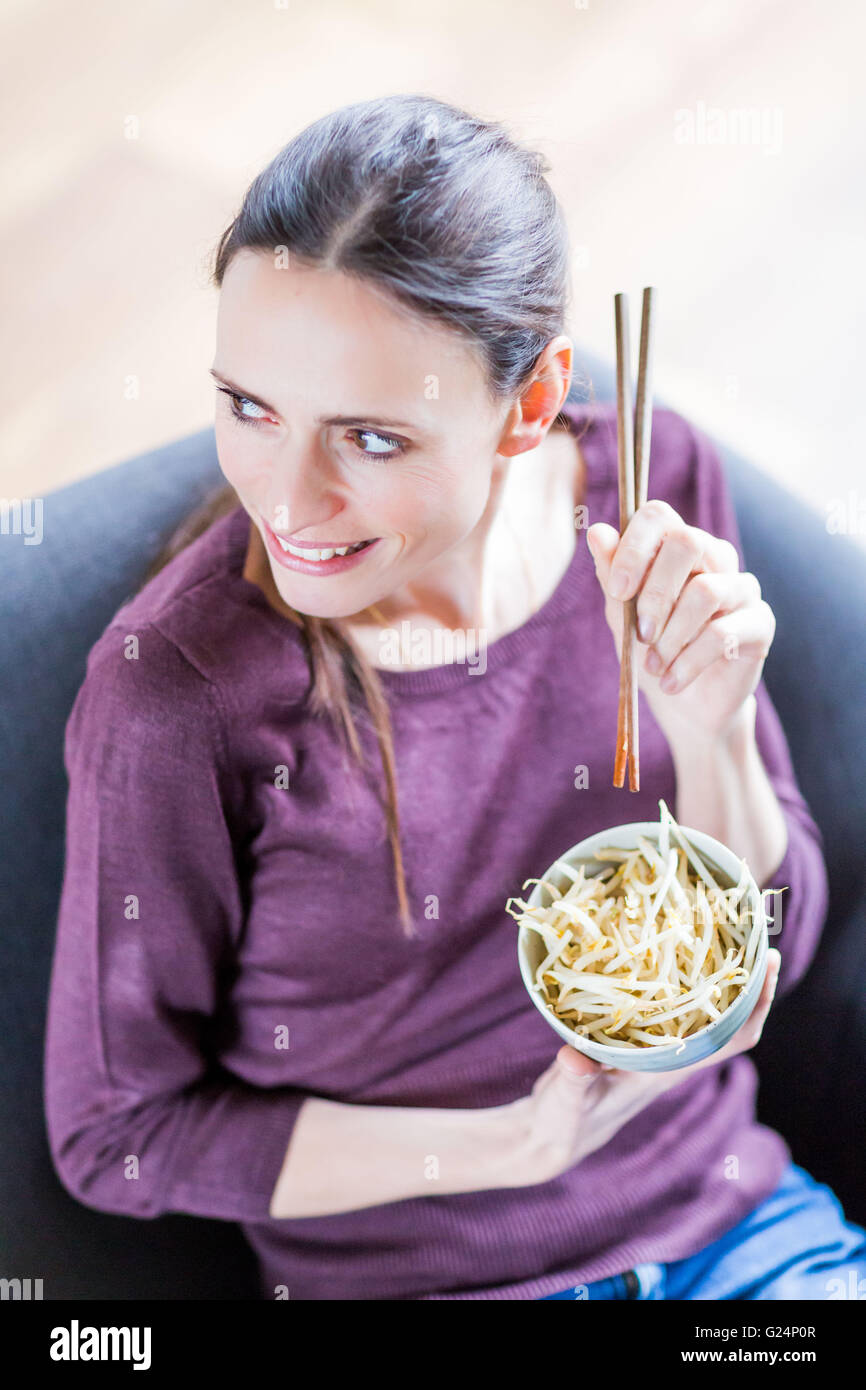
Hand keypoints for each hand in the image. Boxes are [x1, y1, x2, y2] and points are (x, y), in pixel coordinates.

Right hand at [512, 948, 780, 1185]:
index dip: (757, 1005)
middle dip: (746, 979)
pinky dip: (679, 980)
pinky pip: (673, 1007)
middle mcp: (672, 1057)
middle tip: (750, 931)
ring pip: (705, 1011)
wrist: (553, 1135)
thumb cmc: (564, 1123)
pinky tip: (667, 951)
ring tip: (721, 932)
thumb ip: (573, 1080)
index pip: (732, 1040)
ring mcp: (656, 1049)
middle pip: (730, 1018)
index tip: (767, 963)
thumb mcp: (566, 1102)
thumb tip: (574, 1058)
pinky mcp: (636, 1040)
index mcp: (667, 1071)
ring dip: (718, 977)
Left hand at [586, 501, 775, 740]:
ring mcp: (741, 587)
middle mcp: (714, 557)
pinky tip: (670, 682)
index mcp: (676, 546)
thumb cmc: (650, 651)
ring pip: (706, 591)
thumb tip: (597, 531)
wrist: (684, 706)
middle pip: (688, 542)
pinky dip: (688, 662)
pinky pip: (723, 633)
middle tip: (640, 634)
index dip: (635, 546)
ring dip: (671, 636)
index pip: (659, 514)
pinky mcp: (760, 622)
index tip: (619, 591)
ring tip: (653, 666)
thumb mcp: (621, 614)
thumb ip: (612, 575)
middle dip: (655, 593)